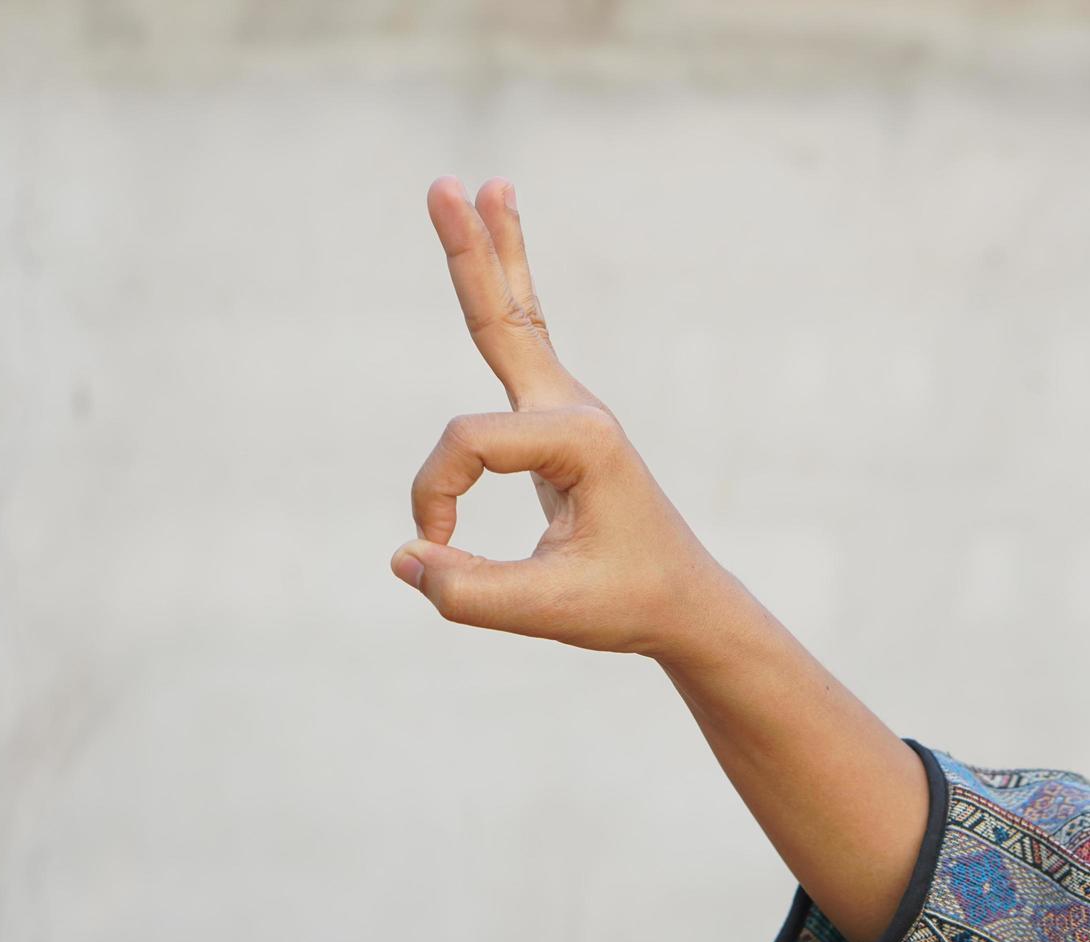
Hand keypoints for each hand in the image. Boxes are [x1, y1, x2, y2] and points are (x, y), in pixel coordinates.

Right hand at [390, 176, 734, 656]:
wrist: (683, 603)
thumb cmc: (626, 601)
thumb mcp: (550, 610)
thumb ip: (469, 593)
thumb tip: (405, 557)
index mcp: (582, 439)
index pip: (466, 444)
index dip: (433, 497)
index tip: (437, 551)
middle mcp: (577, 410)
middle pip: (508, 319)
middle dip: (472, 253)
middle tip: (443, 183)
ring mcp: (569, 410)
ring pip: (518, 319)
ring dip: (493, 255)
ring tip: (478, 187)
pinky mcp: (558, 423)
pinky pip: (522, 345)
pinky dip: (505, 296)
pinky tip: (500, 247)